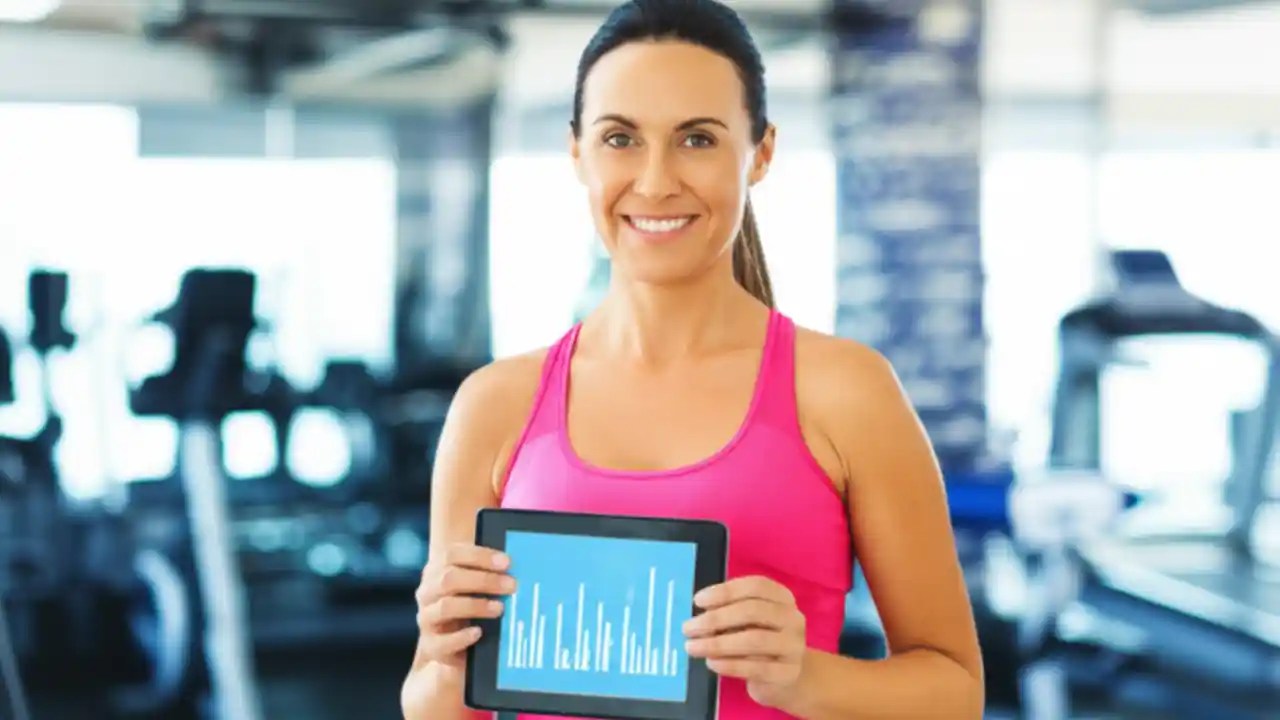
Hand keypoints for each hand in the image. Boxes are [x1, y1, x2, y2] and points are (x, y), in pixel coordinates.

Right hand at [413, 542, 514, 670]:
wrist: (454, 646)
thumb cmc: (471, 609)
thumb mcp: (478, 589)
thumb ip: (491, 574)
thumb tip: (519, 565)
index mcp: (437, 571)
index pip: (452, 554)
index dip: (480, 556)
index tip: (507, 562)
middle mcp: (427, 592)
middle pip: (449, 579)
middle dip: (483, 580)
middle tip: (511, 585)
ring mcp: (426, 619)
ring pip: (446, 606)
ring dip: (476, 605)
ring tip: (500, 608)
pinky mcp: (430, 645)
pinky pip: (441, 641)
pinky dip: (461, 637)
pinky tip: (478, 633)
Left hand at [682, 575, 807, 707]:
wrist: (787, 677)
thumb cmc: (760, 642)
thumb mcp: (748, 622)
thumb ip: (729, 614)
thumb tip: (699, 618)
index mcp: (782, 598)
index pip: (755, 587)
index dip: (725, 591)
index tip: (698, 601)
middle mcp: (792, 618)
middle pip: (753, 611)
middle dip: (715, 619)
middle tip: (687, 628)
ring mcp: (793, 646)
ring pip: (754, 640)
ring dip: (717, 643)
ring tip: (692, 647)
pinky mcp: (788, 673)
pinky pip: (756, 668)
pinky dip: (729, 664)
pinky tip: (711, 662)